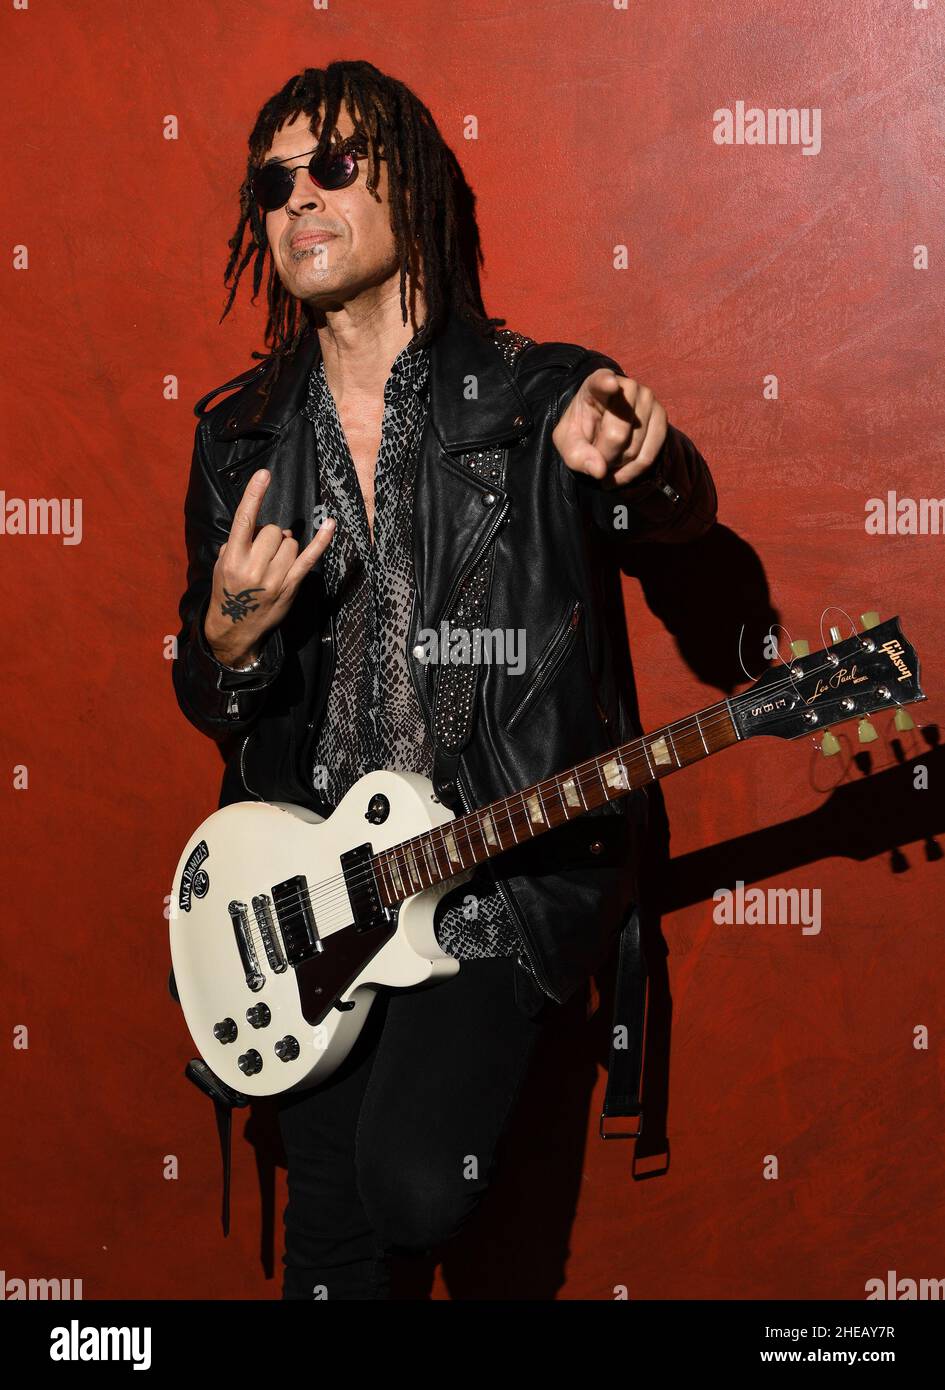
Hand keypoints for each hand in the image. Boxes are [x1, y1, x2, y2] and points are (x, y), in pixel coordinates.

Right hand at [204, 468, 334, 665]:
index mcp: (233, 558)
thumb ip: (238, 542)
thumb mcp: (222, 564)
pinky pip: (310, 558)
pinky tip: (330, 524)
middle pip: (273, 531)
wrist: (235, 628)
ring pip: (290, 543)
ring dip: (285, 546)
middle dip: (271, 536)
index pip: (244, 519)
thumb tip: (265, 529)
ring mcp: (274, 578)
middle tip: (263, 552)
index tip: (264, 474)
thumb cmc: (228, 590)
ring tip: (273, 563)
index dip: (254, 494)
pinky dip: (322, 540)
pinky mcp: (291, 586)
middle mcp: (253, 567)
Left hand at [552, 368, 667, 487]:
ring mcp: (648, 400)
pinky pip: (648, 456)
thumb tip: (599, 470)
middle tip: (596, 456)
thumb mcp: (568, 443)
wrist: (602, 431)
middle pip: (617, 434)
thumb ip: (577, 455)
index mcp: (596, 385)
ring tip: (609, 458)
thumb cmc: (582, 432)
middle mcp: (627, 387)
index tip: (609, 384)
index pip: (602, 382)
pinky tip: (621, 472)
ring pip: (633, 449)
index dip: (606, 383)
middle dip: (604, 456)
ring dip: (618, 464)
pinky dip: (632, 471)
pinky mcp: (661, 418)